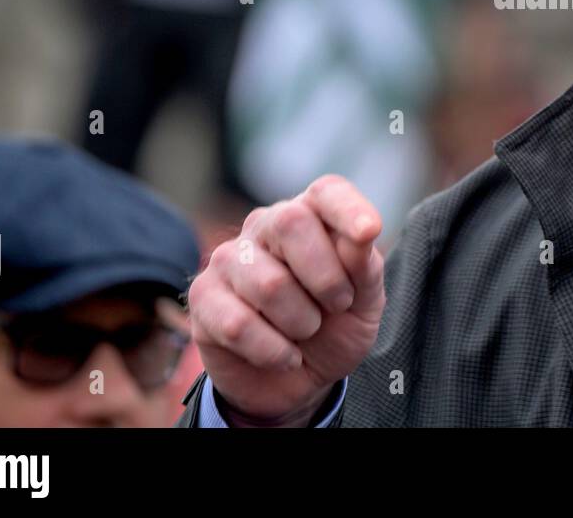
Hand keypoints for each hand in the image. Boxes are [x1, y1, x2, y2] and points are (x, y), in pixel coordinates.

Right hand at [188, 176, 385, 424]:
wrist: (300, 380)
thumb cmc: (336, 327)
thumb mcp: (365, 301)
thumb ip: (365, 266)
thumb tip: (364, 232)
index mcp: (310, 215)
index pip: (326, 192)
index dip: (348, 207)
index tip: (370, 232)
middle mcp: (265, 226)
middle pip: (291, 223)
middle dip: (326, 277)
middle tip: (338, 305)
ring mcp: (228, 259)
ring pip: (269, 283)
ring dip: (302, 322)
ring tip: (306, 331)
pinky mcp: (203, 297)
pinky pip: (238, 324)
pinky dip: (274, 350)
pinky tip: (284, 355)